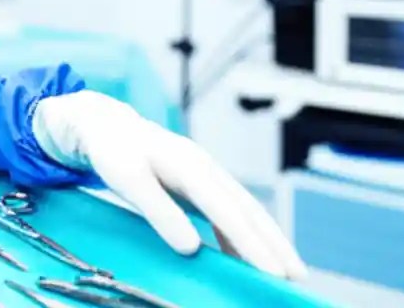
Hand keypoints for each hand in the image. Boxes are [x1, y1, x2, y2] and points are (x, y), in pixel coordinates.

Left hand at [32, 90, 306, 279]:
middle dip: (274, 244)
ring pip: (244, 211)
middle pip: (248, 210)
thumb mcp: (128, 179)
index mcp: (190, 166)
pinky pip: (229, 212)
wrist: (106, 126)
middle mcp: (205, 169)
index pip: (227, 210)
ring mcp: (206, 175)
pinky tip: (250, 258)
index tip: (272, 270)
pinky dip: (243, 235)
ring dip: (266, 241)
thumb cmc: (114, 152)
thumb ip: (159, 211)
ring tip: (286, 272)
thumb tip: (191, 247)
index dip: (251, 242)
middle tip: (296, 277)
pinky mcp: (200, 184)